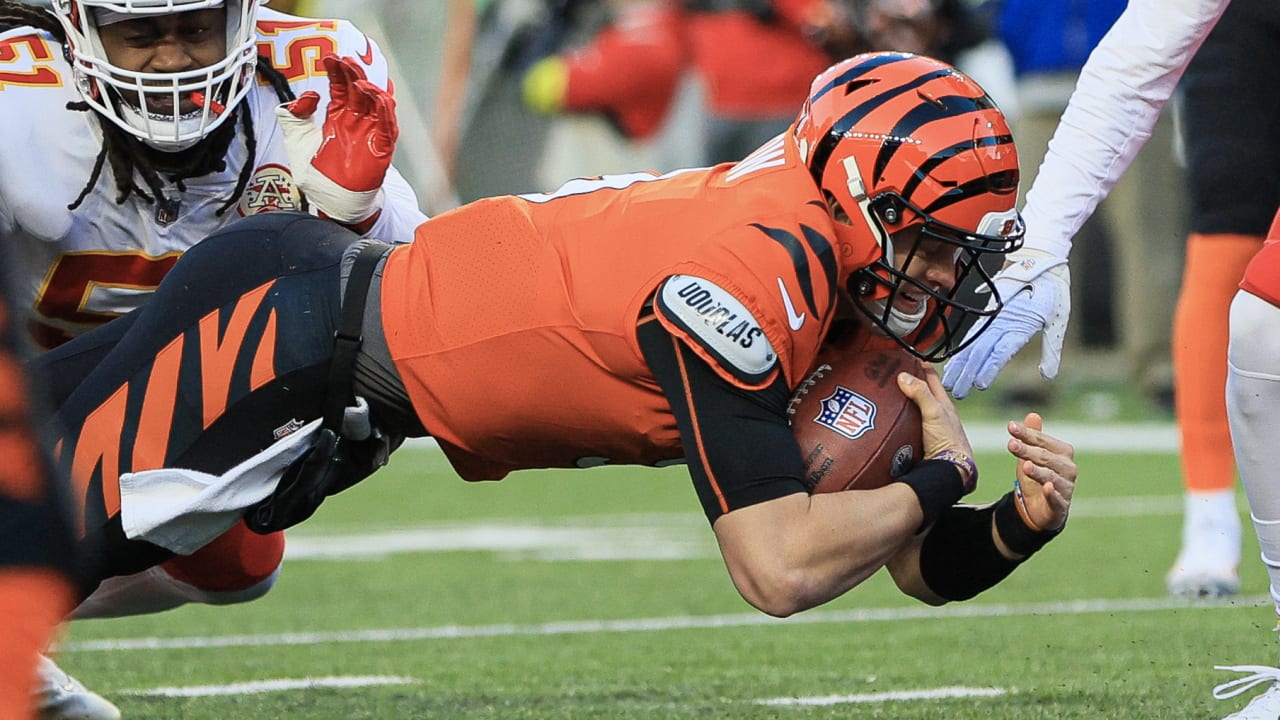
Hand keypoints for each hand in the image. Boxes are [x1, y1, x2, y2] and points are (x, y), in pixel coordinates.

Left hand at [276, 54, 398, 227]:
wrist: (331, 202)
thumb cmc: (316, 174)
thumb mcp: (295, 140)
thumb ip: (293, 116)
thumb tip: (307, 96)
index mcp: (336, 117)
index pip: (339, 88)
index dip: (336, 72)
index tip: (330, 58)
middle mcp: (355, 122)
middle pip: (359, 91)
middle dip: (354, 74)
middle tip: (346, 60)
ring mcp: (370, 134)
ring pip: (377, 105)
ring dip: (371, 90)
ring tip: (360, 82)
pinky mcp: (381, 150)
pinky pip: (389, 128)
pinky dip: (387, 113)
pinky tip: (381, 99)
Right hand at [897, 365, 975, 492]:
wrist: (948, 471)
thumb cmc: (948, 442)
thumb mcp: (935, 413)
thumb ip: (921, 394)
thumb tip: (903, 376)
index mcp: (943, 406)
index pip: (932, 379)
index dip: (921, 366)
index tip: (908, 357)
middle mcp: (936, 416)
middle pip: (921, 394)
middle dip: (908, 384)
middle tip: (891, 375)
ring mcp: (928, 430)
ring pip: (913, 412)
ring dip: (901, 405)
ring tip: (884, 398)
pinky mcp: (919, 443)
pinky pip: (905, 428)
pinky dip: (897, 423)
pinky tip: (886, 424)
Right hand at [941, 249, 1070, 398]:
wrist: (1040, 259)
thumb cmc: (1052, 289)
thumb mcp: (1058, 320)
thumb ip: (1051, 350)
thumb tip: (1047, 376)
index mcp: (1019, 325)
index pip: (1000, 351)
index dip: (989, 368)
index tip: (979, 385)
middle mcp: (1001, 323)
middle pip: (980, 352)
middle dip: (967, 373)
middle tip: (956, 393)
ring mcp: (991, 319)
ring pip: (971, 345)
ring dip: (959, 365)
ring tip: (949, 382)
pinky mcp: (988, 316)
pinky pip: (971, 336)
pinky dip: (961, 351)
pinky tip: (954, 363)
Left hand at [1006, 413, 1074, 530]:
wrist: (1040, 508)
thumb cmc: (1036, 476)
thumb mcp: (1031, 456)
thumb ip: (1033, 437)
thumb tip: (1032, 414)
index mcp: (1063, 452)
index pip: (1043, 440)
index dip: (1027, 434)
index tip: (1010, 427)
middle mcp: (1068, 468)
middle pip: (1045, 457)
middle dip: (1027, 450)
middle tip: (1011, 444)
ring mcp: (1066, 486)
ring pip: (1050, 476)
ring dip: (1037, 471)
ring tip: (1025, 465)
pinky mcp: (1061, 505)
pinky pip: (1057, 498)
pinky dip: (1052, 493)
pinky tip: (1047, 487)